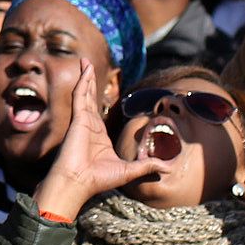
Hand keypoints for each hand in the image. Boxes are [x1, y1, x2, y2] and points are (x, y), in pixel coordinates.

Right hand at [34, 74, 162, 220]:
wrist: (78, 183)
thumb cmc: (97, 179)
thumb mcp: (128, 170)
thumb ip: (146, 165)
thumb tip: (167, 166)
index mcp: (97, 134)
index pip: (97, 109)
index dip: (96, 96)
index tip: (97, 85)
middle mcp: (88, 124)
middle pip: (89, 96)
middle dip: (88, 80)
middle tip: (87, 65)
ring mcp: (82, 120)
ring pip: (83, 92)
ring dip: (84, 76)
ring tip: (84, 61)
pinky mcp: (78, 119)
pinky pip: (80, 95)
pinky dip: (82, 82)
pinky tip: (85, 70)